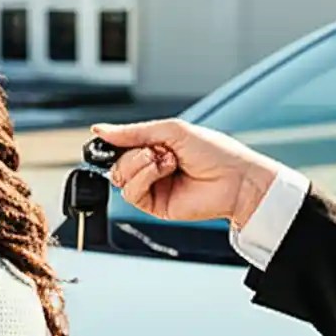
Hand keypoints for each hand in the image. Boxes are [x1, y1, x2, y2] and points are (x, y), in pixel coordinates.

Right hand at [91, 118, 281, 228]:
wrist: (236, 179)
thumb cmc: (213, 151)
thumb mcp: (170, 130)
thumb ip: (133, 132)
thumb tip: (99, 130)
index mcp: (155, 147)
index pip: (121, 145)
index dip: (114, 141)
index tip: (106, 138)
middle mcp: (151, 168)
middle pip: (117, 163)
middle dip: (133, 153)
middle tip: (155, 150)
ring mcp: (153, 187)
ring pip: (120, 178)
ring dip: (139, 164)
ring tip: (166, 160)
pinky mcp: (155, 205)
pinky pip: (132, 193)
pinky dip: (143, 177)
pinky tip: (163, 170)